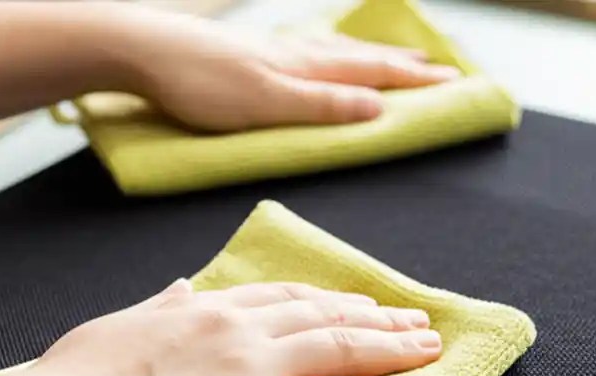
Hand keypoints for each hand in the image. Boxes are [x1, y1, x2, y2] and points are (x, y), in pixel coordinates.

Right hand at [9, 279, 441, 375]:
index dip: (328, 301)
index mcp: (200, 310)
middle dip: (377, 318)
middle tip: (416, 321)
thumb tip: (185, 287)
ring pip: (345, 348)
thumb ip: (160, 310)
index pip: (283, 299)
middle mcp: (237, 330)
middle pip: (325, 316)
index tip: (359, 305)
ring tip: (431, 349)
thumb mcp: (115, 331)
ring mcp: (255, 369)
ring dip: (395, 348)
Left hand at [120, 6, 461, 129]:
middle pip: (362, 57)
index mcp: (308, 67)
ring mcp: (274, 49)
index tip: (453, 83)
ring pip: (337, 51)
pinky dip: (333, 53)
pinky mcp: (250, 52)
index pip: (374, 73)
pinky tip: (322, 54)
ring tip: (393, 58)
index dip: (414, 80)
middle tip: (440, 69)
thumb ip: (324, 105)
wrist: (142, 49)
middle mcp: (297, 53)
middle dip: (403, 66)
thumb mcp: (268, 103)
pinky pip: (310, 51)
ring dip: (371, 56)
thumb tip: (379, 106)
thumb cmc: (201, 84)